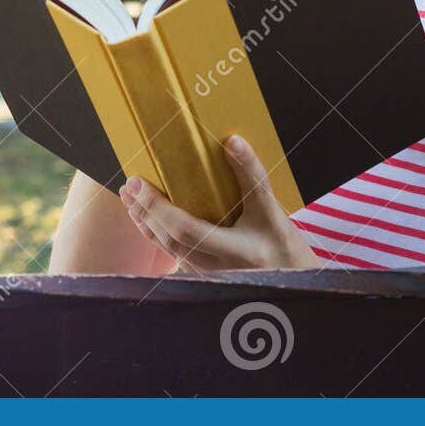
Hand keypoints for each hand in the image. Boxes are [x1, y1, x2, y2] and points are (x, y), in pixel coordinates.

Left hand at [118, 135, 320, 270]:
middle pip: (169, 240)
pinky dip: (157, 235)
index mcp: (236, 251)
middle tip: (129, 185)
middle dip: (145, 212)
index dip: (158, 207)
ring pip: (168, 250)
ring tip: (130, 199)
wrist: (296, 285)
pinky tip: (148, 220)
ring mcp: (208, 277)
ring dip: (146, 223)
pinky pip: (174, 255)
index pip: (185, 230)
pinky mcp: (205, 278)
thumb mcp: (273, 209)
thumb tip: (232, 141)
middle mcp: (217, 268)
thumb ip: (251, 175)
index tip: (139, 183)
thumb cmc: (286, 247)